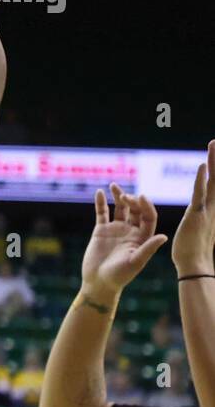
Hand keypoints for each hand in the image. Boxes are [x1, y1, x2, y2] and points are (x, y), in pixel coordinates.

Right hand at [81, 184, 166, 298]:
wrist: (99, 283)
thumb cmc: (119, 276)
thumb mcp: (135, 262)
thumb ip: (148, 248)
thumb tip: (164, 236)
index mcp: (142, 238)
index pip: (148, 217)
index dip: (146, 206)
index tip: (140, 197)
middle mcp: (131, 231)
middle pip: (135, 210)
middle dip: (132, 200)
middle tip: (125, 196)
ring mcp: (116, 230)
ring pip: (119, 209)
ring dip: (118, 196)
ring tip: (114, 186)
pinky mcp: (101, 231)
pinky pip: (101, 213)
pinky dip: (100, 203)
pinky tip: (98, 192)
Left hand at [173, 140, 214, 276]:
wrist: (195, 265)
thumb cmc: (194, 249)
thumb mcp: (199, 227)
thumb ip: (202, 216)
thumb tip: (202, 211)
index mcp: (212, 208)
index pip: (214, 184)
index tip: (214, 153)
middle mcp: (213, 206)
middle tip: (214, 141)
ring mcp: (206, 210)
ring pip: (211, 181)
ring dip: (212, 162)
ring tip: (213, 144)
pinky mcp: (197, 215)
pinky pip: (199, 194)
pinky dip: (201, 179)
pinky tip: (202, 166)